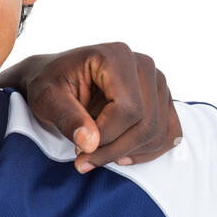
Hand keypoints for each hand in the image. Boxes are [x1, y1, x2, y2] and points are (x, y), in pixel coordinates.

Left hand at [0, 42, 183, 172]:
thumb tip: (89, 142)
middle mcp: (143, 65)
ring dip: (127, 154)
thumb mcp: (46, 98)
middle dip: (114, 150)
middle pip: (147, 123)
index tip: (78, 148)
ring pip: (158, 133)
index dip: (106, 137)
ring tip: (95, 155)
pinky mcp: (162, 99)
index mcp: (116, 56)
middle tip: (83, 160)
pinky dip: (147, 152)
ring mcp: (157, 82)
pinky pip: (170, 134)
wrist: (56, 79)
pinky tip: (120, 155)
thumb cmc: (49, 86)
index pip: (128, 109)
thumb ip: (66, 117)